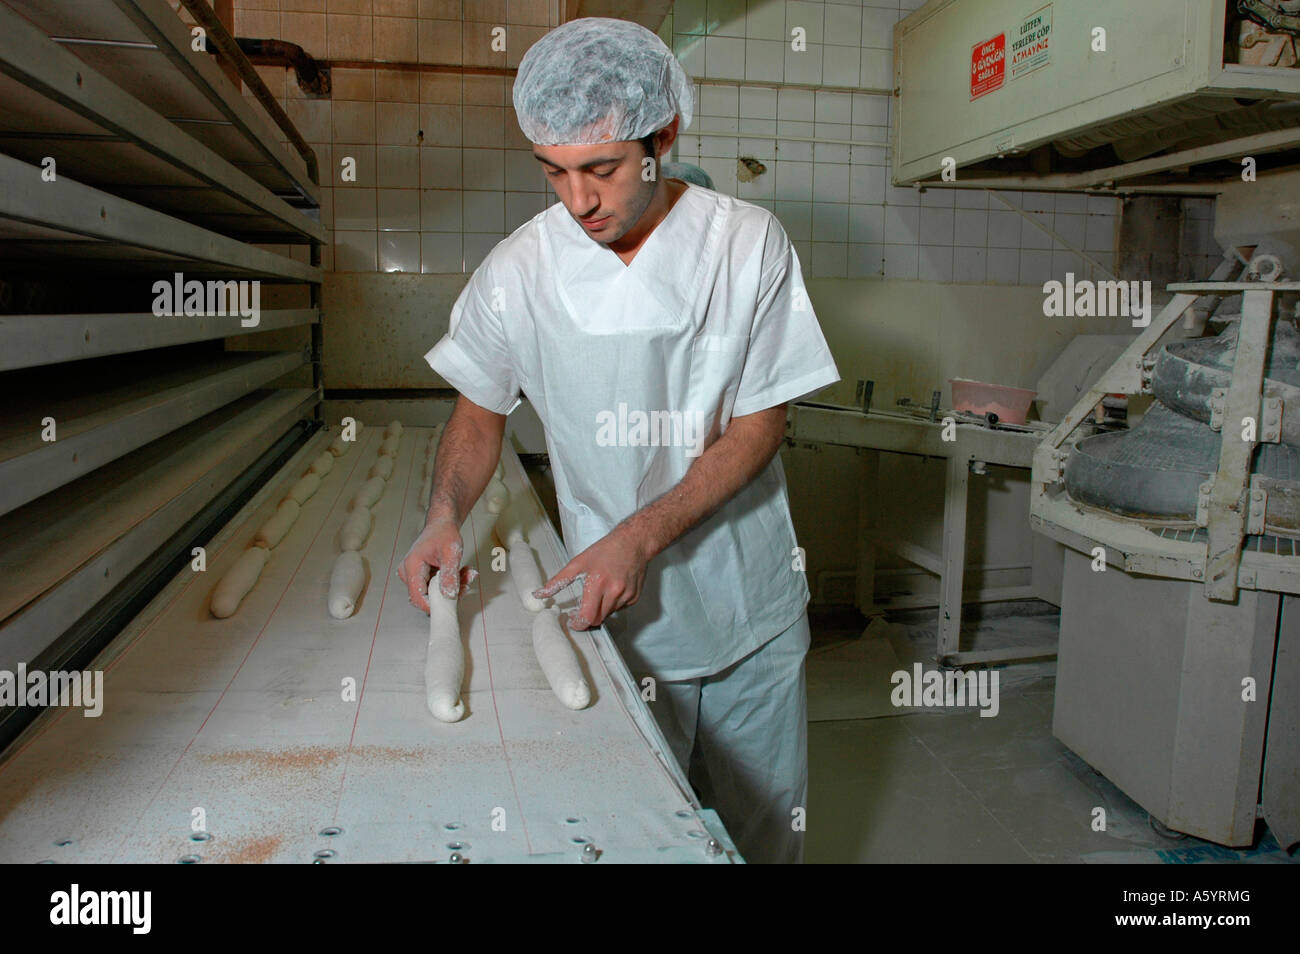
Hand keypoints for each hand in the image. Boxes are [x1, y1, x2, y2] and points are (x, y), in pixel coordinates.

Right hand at [399, 517, 477, 612]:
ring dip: (452, 587)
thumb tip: (449, 595)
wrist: (442, 524)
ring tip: (466, 574)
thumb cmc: (444, 533)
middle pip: (426, 596)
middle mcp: (408, 573)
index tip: (451, 605)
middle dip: (448, 593)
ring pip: (433, 593)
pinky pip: (435, 587)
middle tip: (466, 582)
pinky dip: (450, 583)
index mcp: (411, 567)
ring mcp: (414, 576)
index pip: (417, 597)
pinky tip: (461, 573)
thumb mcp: (451, 553)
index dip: (434, 605)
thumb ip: (450, 574)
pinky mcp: (421, 577)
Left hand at [534, 525, 650, 629]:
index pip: (587, 616)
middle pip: (597, 619)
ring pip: (608, 615)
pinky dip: (612, 604)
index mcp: (598, 582)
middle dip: (587, 617)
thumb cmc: (606, 550)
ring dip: (600, 610)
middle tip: (580, 610)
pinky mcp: (634, 597)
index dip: (578, 624)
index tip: (573, 621)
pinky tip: (611, 590)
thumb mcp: (578, 563)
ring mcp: (626, 595)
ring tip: (598, 593)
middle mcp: (614, 591)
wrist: (633, 542)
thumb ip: (558, 581)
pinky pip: (619, 609)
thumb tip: (540, 594)